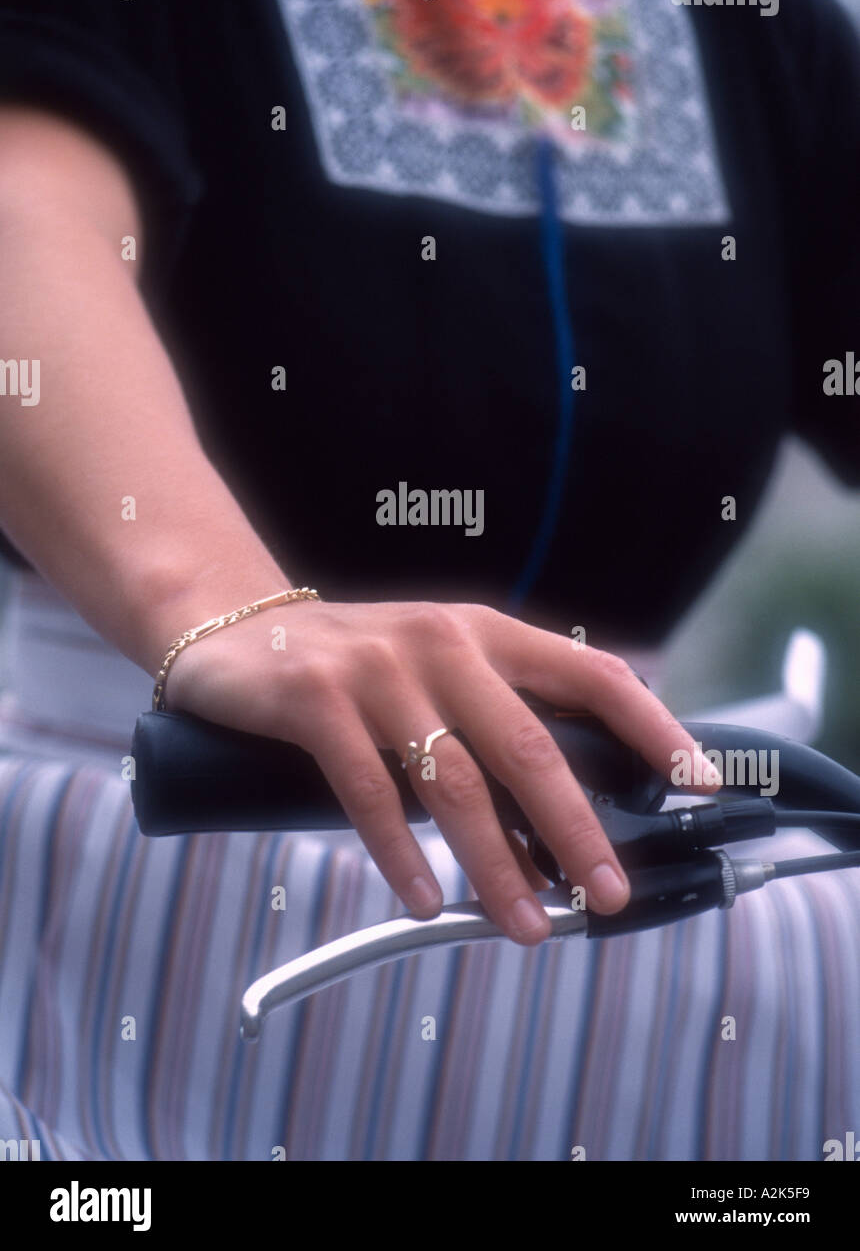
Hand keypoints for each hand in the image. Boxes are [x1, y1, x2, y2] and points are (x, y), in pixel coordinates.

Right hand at [164, 600, 720, 944]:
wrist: (236, 626)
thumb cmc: (353, 664)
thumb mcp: (435, 669)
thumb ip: (493, 719)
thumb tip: (564, 818)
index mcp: (486, 632)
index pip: (591, 672)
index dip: (652, 725)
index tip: (696, 781)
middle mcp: (442, 642)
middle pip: (531, 745)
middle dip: (578, 829)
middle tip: (609, 893)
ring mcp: (377, 668)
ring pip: (454, 781)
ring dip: (496, 864)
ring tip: (526, 924)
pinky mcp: (315, 699)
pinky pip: (368, 790)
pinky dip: (399, 853)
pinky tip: (422, 898)